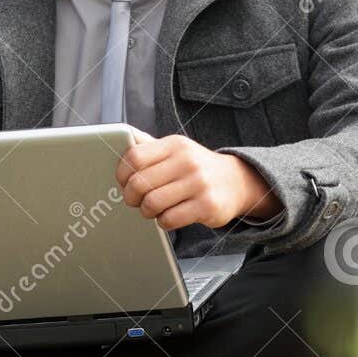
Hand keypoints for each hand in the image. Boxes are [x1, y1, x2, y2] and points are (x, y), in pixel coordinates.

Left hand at [115, 129, 283, 230]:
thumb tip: (120, 135)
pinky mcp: (207, 206)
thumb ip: (148, 144)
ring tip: (152, 209)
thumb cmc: (195, 167)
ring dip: (146, 211)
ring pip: (152, 203)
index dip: (121, 174)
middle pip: (139, 183)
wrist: (236, 181)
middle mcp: (187, 161)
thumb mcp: (175, 149)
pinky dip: (163, 222)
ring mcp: (199, 183)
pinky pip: (169, 219)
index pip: (134, 157)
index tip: (122, 182)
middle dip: (131, 197)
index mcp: (174, 145)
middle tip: (135, 201)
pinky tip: (168, 216)